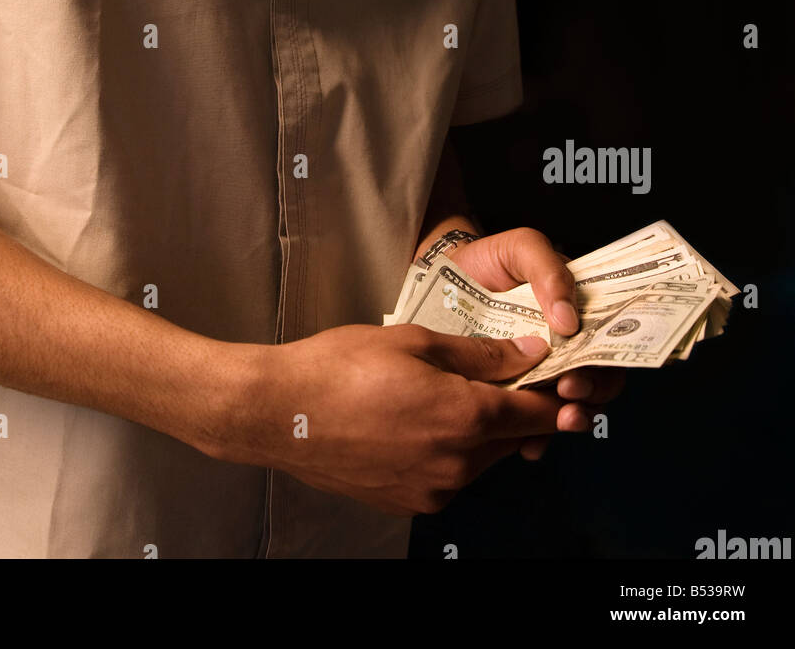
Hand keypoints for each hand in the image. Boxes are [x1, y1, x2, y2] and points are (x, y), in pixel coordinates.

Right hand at [220, 323, 574, 515]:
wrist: (279, 413)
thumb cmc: (338, 368)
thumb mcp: (415, 341)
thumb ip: (481, 353)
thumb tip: (531, 354)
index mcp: (463, 418)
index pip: (536, 413)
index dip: (557, 394)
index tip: (565, 379)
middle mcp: (456, 464)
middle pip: (514, 438)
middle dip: (519, 408)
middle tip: (507, 375)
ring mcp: (433, 489)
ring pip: (483, 458)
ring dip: (483, 430)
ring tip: (450, 392)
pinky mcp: (411, 502)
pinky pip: (451, 474)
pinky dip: (452, 449)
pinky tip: (422, 420)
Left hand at [441, 228, 625, 459]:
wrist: (440, 278)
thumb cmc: (489, 259)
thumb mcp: (523, 248)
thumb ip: (551, 272)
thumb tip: (570, 320)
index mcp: (579, 313)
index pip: (611, 342)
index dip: (610, 359)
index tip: (588, 365)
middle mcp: (567, 347)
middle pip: (599, 380)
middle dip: (591, 394)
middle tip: (568, 393)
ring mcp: (540, 372)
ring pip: (570, 407)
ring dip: (569, 420)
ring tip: (555, 423)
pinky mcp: (512, 392)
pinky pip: (532, 423)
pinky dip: (536, 437)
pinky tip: (527, 444)